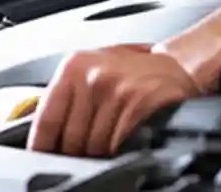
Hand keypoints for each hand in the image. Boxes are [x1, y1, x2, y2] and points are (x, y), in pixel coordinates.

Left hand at [27, 44, 202, 156]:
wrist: (178, 65)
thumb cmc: (133, 71)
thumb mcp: (93, 71)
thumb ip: (67, 98)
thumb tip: (43, 135)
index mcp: (74, 66)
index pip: (46, 120)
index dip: (43, 146)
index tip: (43, 155)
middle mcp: (94, 77)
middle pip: (71, 140)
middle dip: (77, 151)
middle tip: (87, 148)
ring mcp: (117, 91)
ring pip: (94, 147)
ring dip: (101, 153)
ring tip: (111, 139)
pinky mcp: (140, 105)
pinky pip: (119, 145)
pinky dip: (120, 150)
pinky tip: (125, 140)